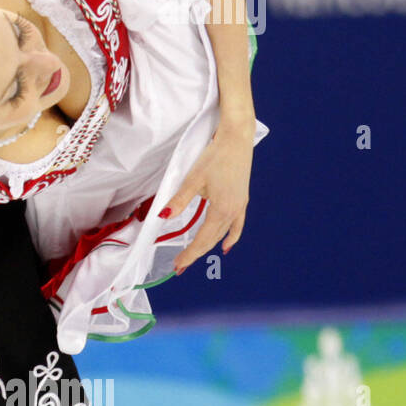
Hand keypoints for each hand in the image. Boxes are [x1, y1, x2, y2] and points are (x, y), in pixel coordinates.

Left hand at [160, 119, 254, 272]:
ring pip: (223, 233)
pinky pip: (237, 225)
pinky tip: (226, 246)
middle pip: (212, 240)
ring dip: (208, 246)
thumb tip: (163, 217)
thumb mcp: (193, 179)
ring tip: (194, 256)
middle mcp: (233, 212)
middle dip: (195, 254)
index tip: (177, 266)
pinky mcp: (241, 199)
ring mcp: (240, 206)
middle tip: (180, 266)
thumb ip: (179, 200)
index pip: (202, 240)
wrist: (237, 139)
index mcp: (221, 210)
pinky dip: (231, 237)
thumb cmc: (214, 157)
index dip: (189, 254)